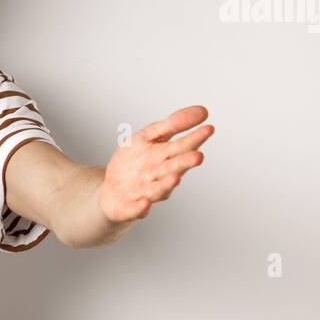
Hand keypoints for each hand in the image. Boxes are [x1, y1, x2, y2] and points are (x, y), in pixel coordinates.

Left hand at [98, 106, 213, 223]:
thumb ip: (173, 124)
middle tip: (198, 156)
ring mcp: (145, 193)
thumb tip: (202, 110)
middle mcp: (159, 176)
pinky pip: (135, 209)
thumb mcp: (149, 137)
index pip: (182, 147)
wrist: (111, 190)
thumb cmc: (134, 162)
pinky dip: (140, 208)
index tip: (209, 128)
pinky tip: (145, 203)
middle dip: (184, 163)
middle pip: (173, 168)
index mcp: (165, 158)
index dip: (195, 138)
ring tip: (175, 178)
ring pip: (158, 189)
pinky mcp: (130, 207)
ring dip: (166, 185)